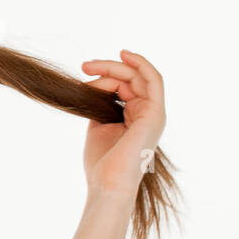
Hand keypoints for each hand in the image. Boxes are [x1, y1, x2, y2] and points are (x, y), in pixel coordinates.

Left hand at [79, 50, 165, 196]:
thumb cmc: (102, 162)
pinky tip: (125, 55)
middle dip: (107, 68)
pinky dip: (141, 64)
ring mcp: (153, 113)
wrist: (107, 183)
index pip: (124, 86)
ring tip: (90, 65)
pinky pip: (154, 80)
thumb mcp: (98, 125)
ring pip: (139, 76)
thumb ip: (101, 103)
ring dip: (115, 66)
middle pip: (131, 78)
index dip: (104, 76)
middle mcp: (147, 114)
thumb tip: (96, 84)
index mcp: (135, 117)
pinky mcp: (155, 114)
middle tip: (84, 66)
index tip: (83, 75)